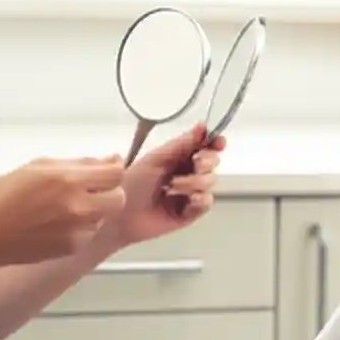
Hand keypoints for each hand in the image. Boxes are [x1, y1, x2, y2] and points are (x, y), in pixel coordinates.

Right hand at [0, 156, 126, 265]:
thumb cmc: (3, 196)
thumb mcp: (38, 166)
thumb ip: (79, 164)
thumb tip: (108, 160)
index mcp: (68, 180)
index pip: (115, 173)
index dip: (114, 168)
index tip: (108, 166)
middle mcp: (77, 206)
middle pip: (118, 198)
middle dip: (109, 192)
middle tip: (91, 189)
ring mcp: (76, 231)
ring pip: (103, 217)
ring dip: (93, 210)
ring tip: (62, 208)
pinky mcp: (71, 248)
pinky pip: (88, 234)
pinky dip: (79, 228)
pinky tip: (55, 224)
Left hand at [100, 123, 223, 249]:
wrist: (121, 211)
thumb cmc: (133, 181)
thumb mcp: (157, 158)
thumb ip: (182, 144)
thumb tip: (203, 126)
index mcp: (179, 156)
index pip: (205, 146)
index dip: (215, 142)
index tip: (218, 142)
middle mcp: (187, 173)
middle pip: (213, 163)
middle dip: (207, 161)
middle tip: (196, 164)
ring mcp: (190, 193)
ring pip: (210, 182)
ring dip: (195, 181)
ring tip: (173, 186)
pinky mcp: (190, 213)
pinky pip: (207, 203)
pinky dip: (200, 199)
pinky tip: (188, 200)